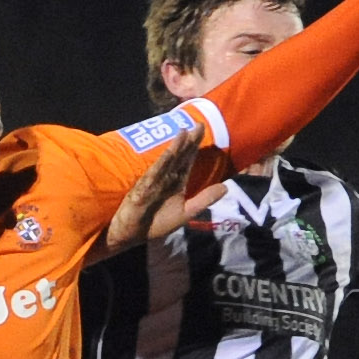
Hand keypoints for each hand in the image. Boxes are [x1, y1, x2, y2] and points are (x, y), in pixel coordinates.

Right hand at [103, 123, 206, 253]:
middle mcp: (166, 178)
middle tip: (198, 124)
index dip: (195, 146)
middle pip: (179, 156)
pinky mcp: (143, 189)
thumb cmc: (157, 223)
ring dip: (175, 148)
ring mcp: (154, 182)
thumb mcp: (186, 212)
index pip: (187, 160)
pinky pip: (154, 174)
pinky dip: (161, 164)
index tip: (202, 130)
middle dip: (188, 141)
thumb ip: (204, 199)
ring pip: (167, 162)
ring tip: (184, 132)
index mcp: (176, 182)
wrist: (133, 234)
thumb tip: (226, 187)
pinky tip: (169, 153)